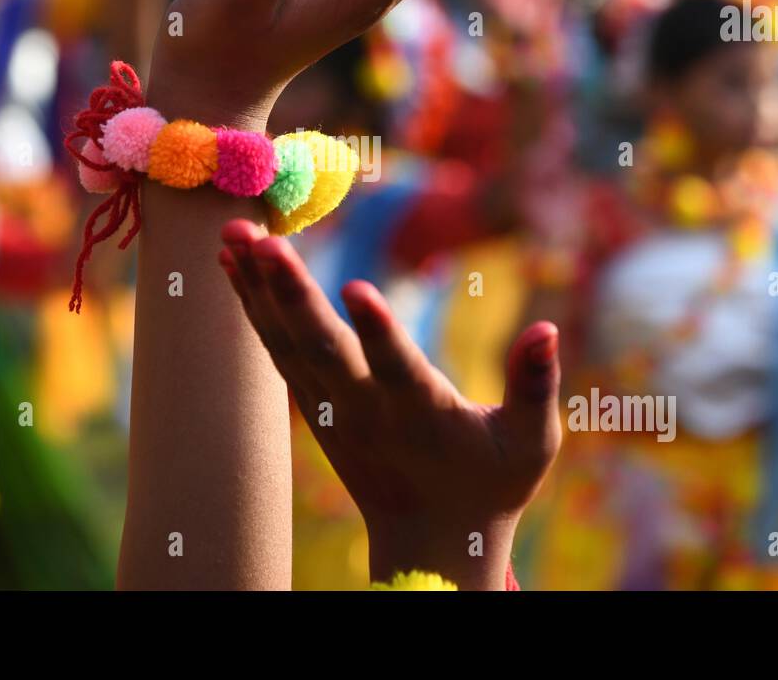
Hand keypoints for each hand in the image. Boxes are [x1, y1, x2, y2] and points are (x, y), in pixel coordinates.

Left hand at [217, 219, 561, 589]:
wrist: (428, 543)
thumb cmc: (489, 487)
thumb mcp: (530, 444)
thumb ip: (534, 386)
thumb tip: (545, 328)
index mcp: (422, 415)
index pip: (397, 368)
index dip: (379, 329)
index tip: (355, 284)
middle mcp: (366, 409)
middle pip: (322, 348)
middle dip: (292, 295)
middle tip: (264, 241)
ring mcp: (330, 408)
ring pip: (286, 344)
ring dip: (257, 289)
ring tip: (232, 234)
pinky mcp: (312, 405)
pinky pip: (276, 349)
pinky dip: (253, 307)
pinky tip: (232, 264)